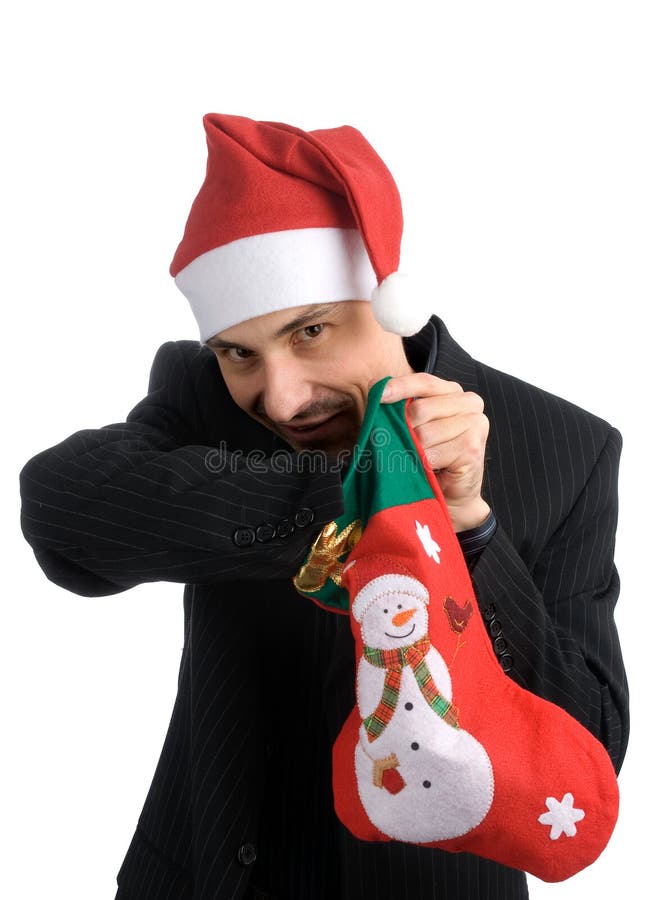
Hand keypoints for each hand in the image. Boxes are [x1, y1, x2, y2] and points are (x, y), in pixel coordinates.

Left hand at [381, 373, 490, 531]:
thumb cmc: (431, 459)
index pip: (424, 382)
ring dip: (415, 451)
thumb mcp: (416, 427)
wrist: (452, 496)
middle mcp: (470, 403)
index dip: (400, 387)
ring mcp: (475, 424)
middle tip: (408, 447)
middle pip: (420, 409)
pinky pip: (432, 453)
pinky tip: (431, 469)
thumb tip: (376, 397)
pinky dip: (424, 464)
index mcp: (455, 392)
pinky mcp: (472, 447)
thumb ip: (405, 409)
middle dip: (406, 431)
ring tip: (421, 460)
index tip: (378, 395)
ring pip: (424, 433)